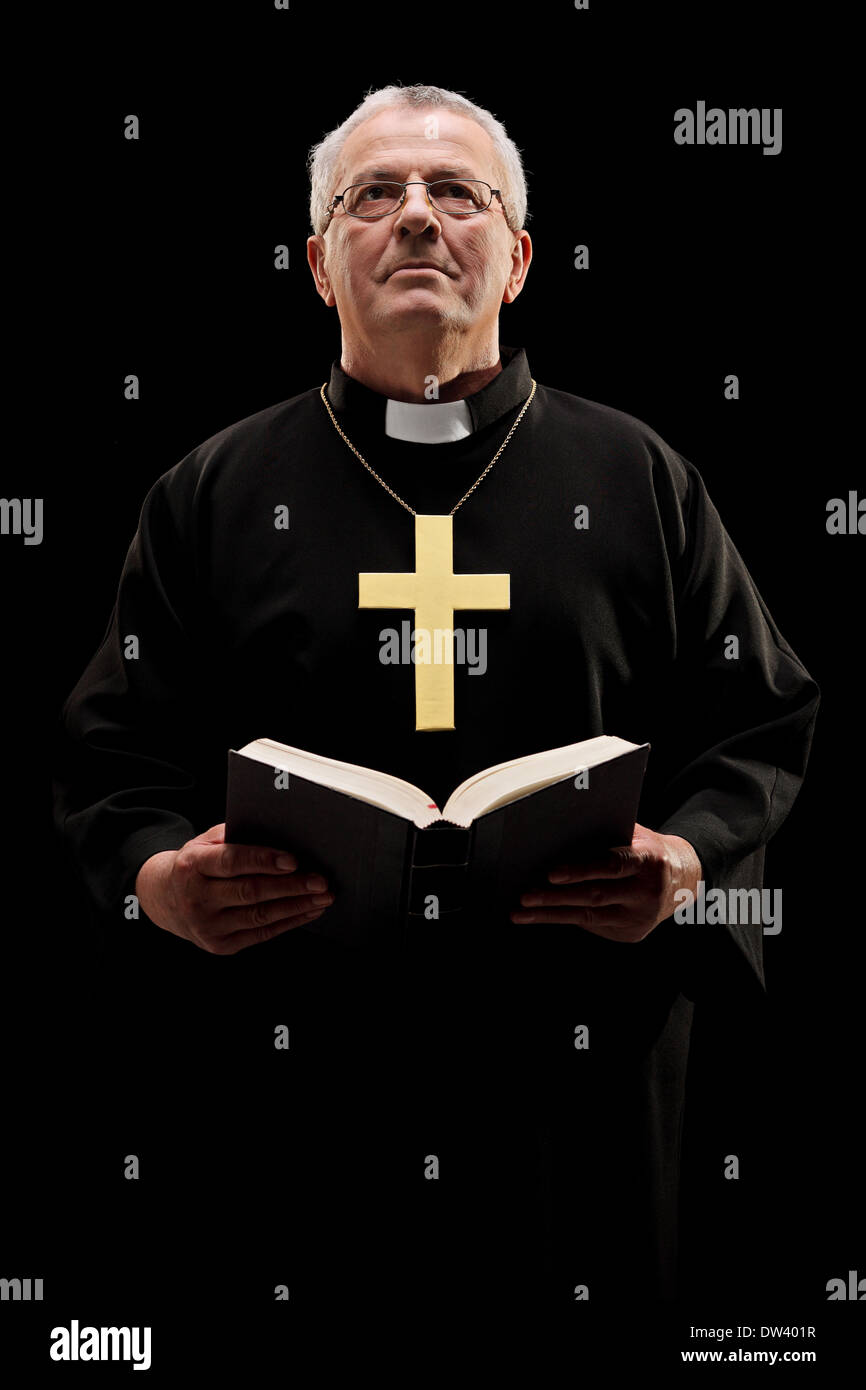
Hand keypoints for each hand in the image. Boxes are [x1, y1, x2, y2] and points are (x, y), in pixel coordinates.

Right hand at [134, 822, 334, 954]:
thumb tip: (279, 833)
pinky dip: (289, 922)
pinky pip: (261, 934)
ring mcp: (208, 926)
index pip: (231, 862)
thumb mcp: (205, 843)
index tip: (294, 860)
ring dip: (296, 906)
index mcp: (192, 866)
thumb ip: (235, 836)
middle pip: (250, 892)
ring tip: (322, 896)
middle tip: (320, 880)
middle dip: (291, 886)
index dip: (264, 860)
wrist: (164, 899)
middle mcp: (197, 898)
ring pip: (260, 916)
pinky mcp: (220, 945)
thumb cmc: (195, 866)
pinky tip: (308, 911)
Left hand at [509, 823, 701, 941]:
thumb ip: (606, 836)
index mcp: (648, 860)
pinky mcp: (632, 934)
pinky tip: (543, 915)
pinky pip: (593, 926)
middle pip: (594, 896)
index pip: (611, 866)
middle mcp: (646, 892)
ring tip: (521, 912)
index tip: (551, 874)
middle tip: (525, 896)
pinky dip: (567, 919)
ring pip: (589, 917)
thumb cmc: (648, 850)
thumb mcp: (635, 836)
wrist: (684, 880)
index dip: (580, 870)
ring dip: (551, 915)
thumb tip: (559, 833)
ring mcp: (639, 917)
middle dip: (555, 897)